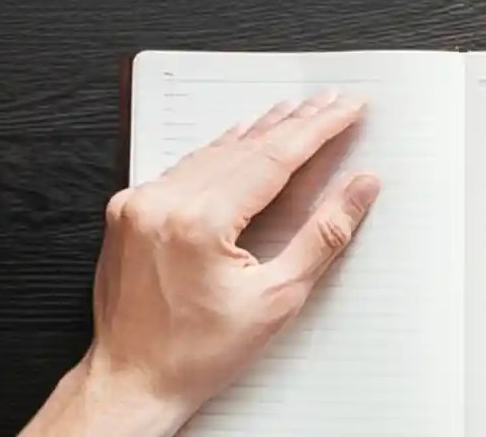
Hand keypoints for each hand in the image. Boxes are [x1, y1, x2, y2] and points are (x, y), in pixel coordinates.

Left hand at [22, 92, 379, 436]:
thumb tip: (358, 189)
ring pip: (211, 152)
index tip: (345, 110)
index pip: (273, 158)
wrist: (132, 381)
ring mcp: (138, 204)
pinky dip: (218, 153)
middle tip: (329, 103)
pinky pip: (182, 167)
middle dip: (293, 124)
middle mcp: (162, 203)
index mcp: (199, 222)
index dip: (316, 130)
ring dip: (257, 133)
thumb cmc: (196, 354)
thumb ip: (323, 235)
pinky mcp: (127, 210)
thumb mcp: (276, 298)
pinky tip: (239, 140)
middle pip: (244, 147)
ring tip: (294, 112)